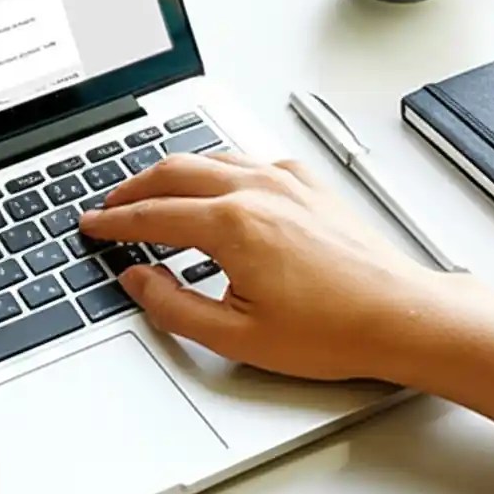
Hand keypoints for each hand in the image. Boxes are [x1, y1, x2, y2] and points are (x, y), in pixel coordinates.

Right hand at [80, 153, 456, 381]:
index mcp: (232, 224)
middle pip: (173, 172)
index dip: (113, 222)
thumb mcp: (235, 336)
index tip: (91, 226)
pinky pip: (248, 160)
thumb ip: (173, 305)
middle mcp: (257, 190)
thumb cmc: (333, 329)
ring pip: (210, 157)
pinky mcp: (309, 184)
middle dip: (132, 188)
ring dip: (171, 173)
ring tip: (151, 193)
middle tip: (110, 206)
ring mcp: (286, 181)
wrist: (401, 316)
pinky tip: (215, 187)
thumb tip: (137, 280)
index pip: (152, 216)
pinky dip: (217, 169)